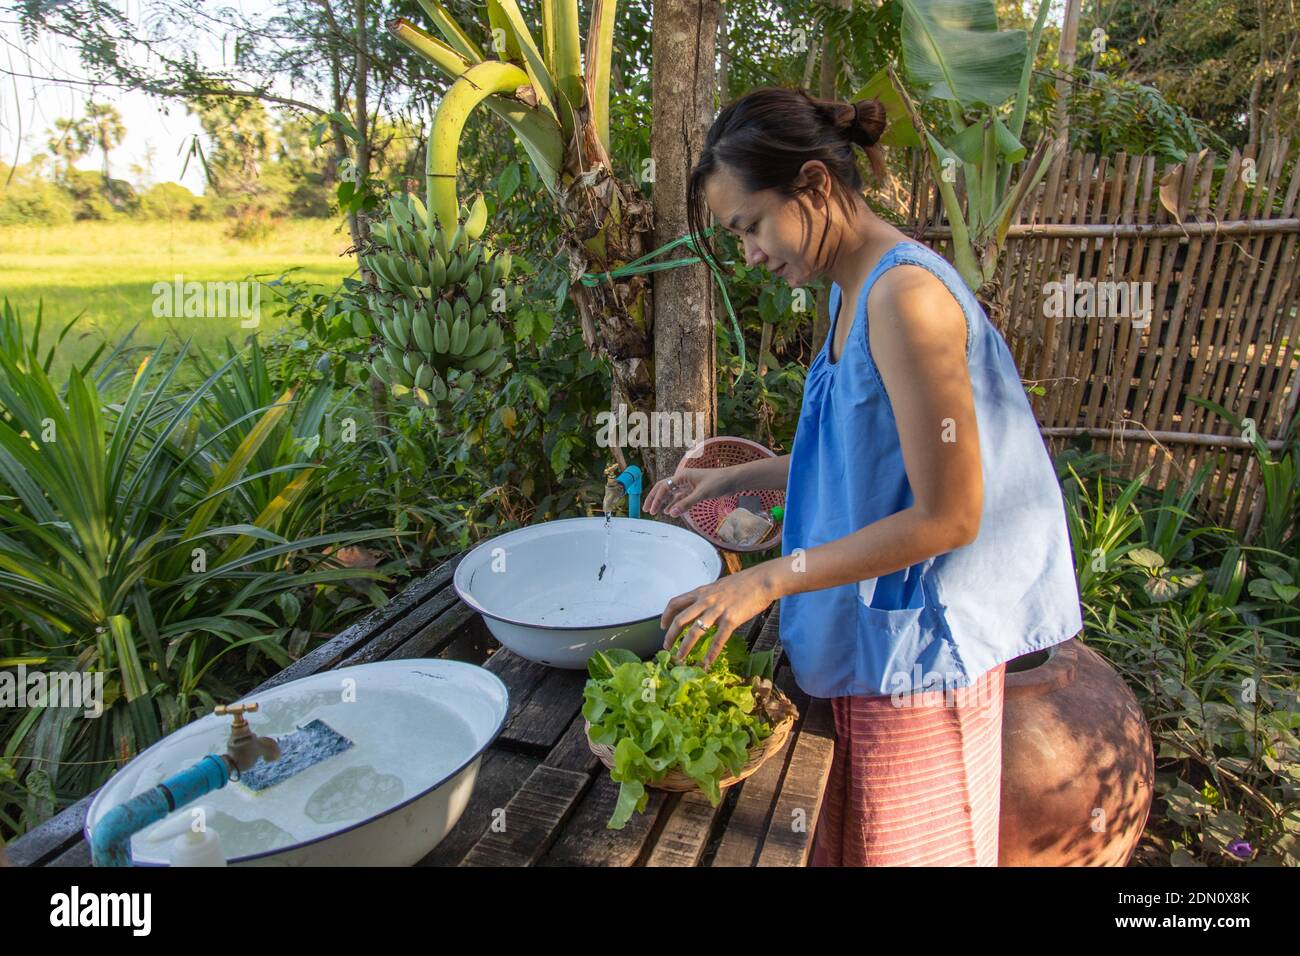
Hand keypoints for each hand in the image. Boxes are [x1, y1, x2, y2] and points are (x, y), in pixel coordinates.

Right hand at [644, 464, 730, 517]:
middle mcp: (683, 479)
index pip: (664, 487)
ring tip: (655, 511)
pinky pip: (680, 497)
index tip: (651, 510)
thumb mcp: (702, 494)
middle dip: (654, 498)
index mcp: (682, 476)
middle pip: (664, 488)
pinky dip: (674, 504)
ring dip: (663, 502)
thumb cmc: (718, 482)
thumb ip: (686, 503)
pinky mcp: (695, 491)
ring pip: (671, 493)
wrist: (733, 480)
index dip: (656, 499)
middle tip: (647, 509)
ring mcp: (689, 485)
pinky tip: (670, 511)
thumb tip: (671, 513)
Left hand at [659, 565, 778, 667]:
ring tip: (680, 658)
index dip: (666, 616)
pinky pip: (718, 639)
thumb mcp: (719, 586)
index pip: (675, 603)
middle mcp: (706, 600)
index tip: (662, 626)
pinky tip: (707, 663)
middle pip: (680, 620)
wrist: (762, 580)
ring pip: (694, 632)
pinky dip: (711, 653)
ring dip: (684, 647)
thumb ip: (708, 596)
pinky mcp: (731, 619)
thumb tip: (702, 607)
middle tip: (666, 647)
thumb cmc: (744, 583)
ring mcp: (717, 610)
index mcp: (702, 592)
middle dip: (670, 636)